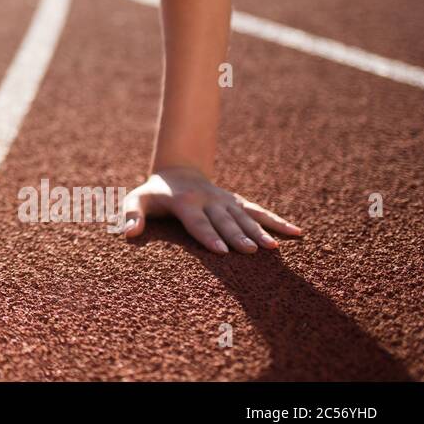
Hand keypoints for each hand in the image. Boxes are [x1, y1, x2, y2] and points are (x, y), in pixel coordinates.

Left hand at [120, 165, 303, 253]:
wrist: (177, 172)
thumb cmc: (153, 194)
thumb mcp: (135, 199)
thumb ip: (130, 215)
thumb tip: (127, 233)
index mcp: (185, 201)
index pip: (197, 221)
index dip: (209, 235)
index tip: (221, 251)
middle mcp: (208, 199)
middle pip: (225, 221)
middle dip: (238, 236)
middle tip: (252, 251)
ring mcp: (225, 200)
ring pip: (245, 216)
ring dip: (260, 231)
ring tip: (274, 248)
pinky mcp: (237, 202)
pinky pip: (259, 211)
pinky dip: (277, 221)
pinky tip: (296, 233)